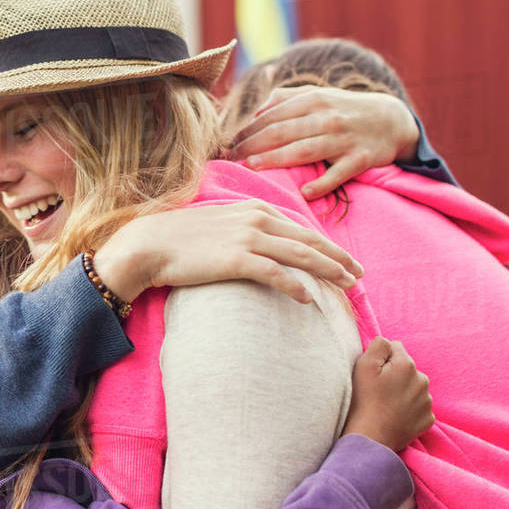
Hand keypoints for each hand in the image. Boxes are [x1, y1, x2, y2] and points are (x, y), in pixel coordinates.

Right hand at [93, 199, 362, 305]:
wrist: (149, 244)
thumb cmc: (180, 239)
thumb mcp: (220, 225)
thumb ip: (245, 231)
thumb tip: (264, 248)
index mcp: (254, 209)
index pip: (301, 228)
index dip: (327, 245)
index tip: (345, 260)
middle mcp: (256, 219)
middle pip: (309, 239)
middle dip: (338, 257)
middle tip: (360, 274)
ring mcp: (247, 238)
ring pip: (300, 254)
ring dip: (328, 270)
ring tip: (348, 285)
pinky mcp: (235, 259)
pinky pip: (274, 273)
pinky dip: (295, 284)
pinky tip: (308, 298)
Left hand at [229, 86, 420, 198]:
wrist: (391, 119)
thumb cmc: (343, 109)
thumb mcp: (316, 96)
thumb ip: (284, 100)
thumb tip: (254, 113)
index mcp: (312, 100)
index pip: (271, 115)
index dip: (246, 129)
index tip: (226, 143)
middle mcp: (326, 117)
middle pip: (282, 131)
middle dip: (252, 144)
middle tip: (229, 158)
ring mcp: (344, 138)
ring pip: (304, 150)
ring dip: (276, 158)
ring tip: (251, 167)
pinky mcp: (360, 158)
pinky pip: (339, 173)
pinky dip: (323, 183)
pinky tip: (305, 192)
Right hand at [342, 337, 433, 451]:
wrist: (370, 438)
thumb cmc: (363, 400)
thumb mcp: (363, 365)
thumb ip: (378, 345)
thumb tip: (388, 343)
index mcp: (407, 365)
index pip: (395, 348)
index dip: (381, 359)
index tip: (372, 374)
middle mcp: (422, 381)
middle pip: (405, 368)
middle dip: (394, 374)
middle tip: (377, 390)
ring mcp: (426, 402)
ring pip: (412, 387)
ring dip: (401, 391)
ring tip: (384, 404)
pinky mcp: (427, 420)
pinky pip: (418, 406)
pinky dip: (408, 408)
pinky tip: (394, 415)